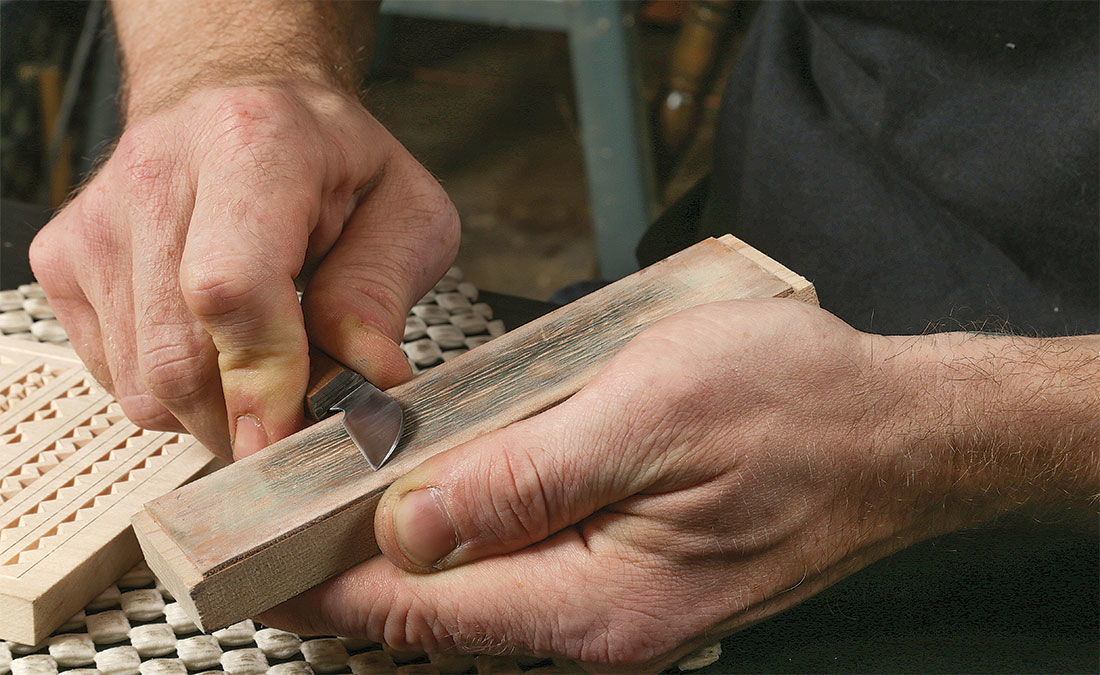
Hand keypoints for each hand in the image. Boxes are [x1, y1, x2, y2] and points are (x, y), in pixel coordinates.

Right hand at [30, 81, 458, 458]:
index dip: (261, 379)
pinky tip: (213, 345)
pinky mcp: (64, 259)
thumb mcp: (404, 212)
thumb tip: (370, 379)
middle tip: (300, 420)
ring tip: (263, 366)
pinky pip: (115, 377)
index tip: (289, 439)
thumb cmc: (332, 162)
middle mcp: (158, 174)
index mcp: (254, 143)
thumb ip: (382, 293)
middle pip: (177, 356)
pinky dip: (172, 391)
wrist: (240, 99)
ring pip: (141, 383)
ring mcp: (98, 220)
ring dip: (212, 410)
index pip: (231, 287)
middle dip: (246, 419)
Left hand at [260, 299, 969, 667]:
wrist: (896, 434)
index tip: (252, 564)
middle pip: (440, 618)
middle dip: (352, 578)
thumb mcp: (649, 410)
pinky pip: (528, 577)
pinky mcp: (638, 581)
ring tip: (341, 513)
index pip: (421, 612)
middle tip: (278, 527)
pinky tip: (448, 507)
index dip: (325, 589)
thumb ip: (525, 477)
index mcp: (600, 600)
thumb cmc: (795, 407)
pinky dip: (472, 546)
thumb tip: (415, 528)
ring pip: (479, 602)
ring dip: (409, 562)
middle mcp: (606, 626)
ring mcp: (624, 610)